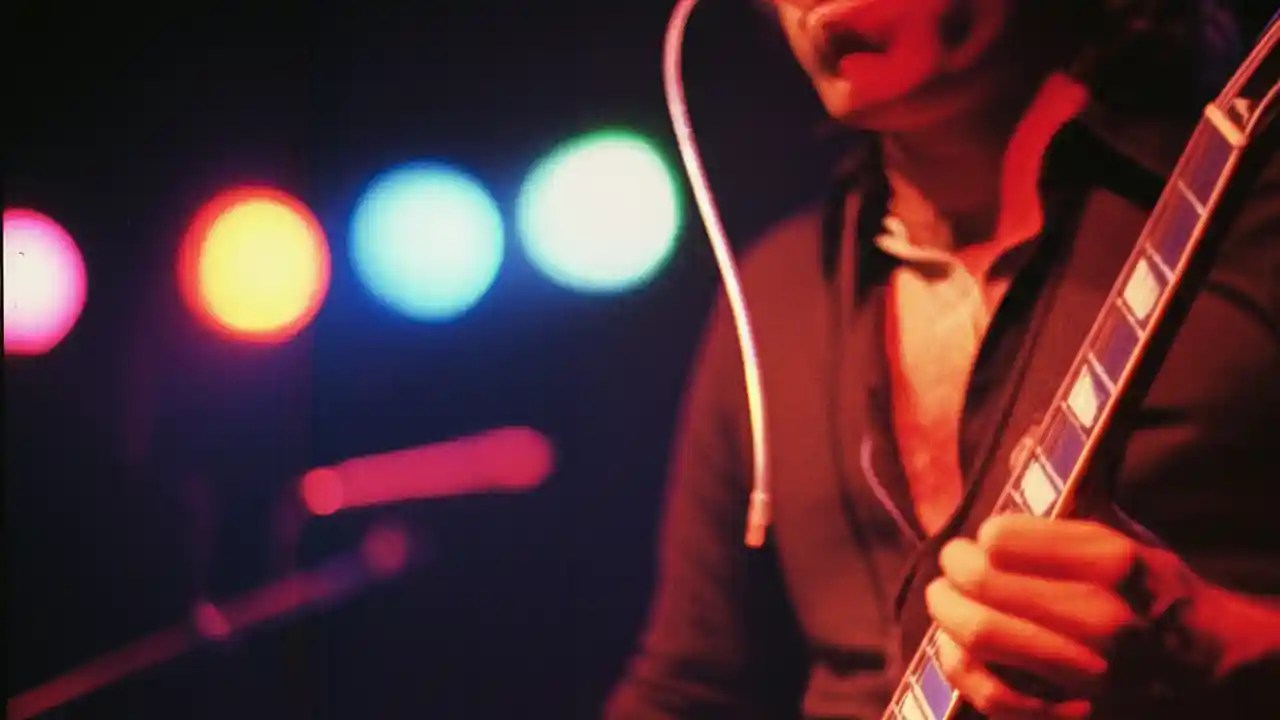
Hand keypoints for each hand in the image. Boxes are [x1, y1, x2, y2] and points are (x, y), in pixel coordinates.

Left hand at [923, 515, 1203, 718]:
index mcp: (1114, 563)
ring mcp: (1088, 674)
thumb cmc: (1152, 586)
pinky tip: (953, 646)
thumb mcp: (1124, 533)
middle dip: (955, 570)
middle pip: (985, 586)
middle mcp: (1103, 619)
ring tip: (945, 599)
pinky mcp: (1072, 712)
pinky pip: (992, 694)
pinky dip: (960, 667)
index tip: (980, 540)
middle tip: (951, 564)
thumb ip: (1071, 503)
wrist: (1207, 659)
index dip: (983, 538)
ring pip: (981, 638)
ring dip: (947, 614)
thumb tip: (1018, 453)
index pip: (1003, 541)